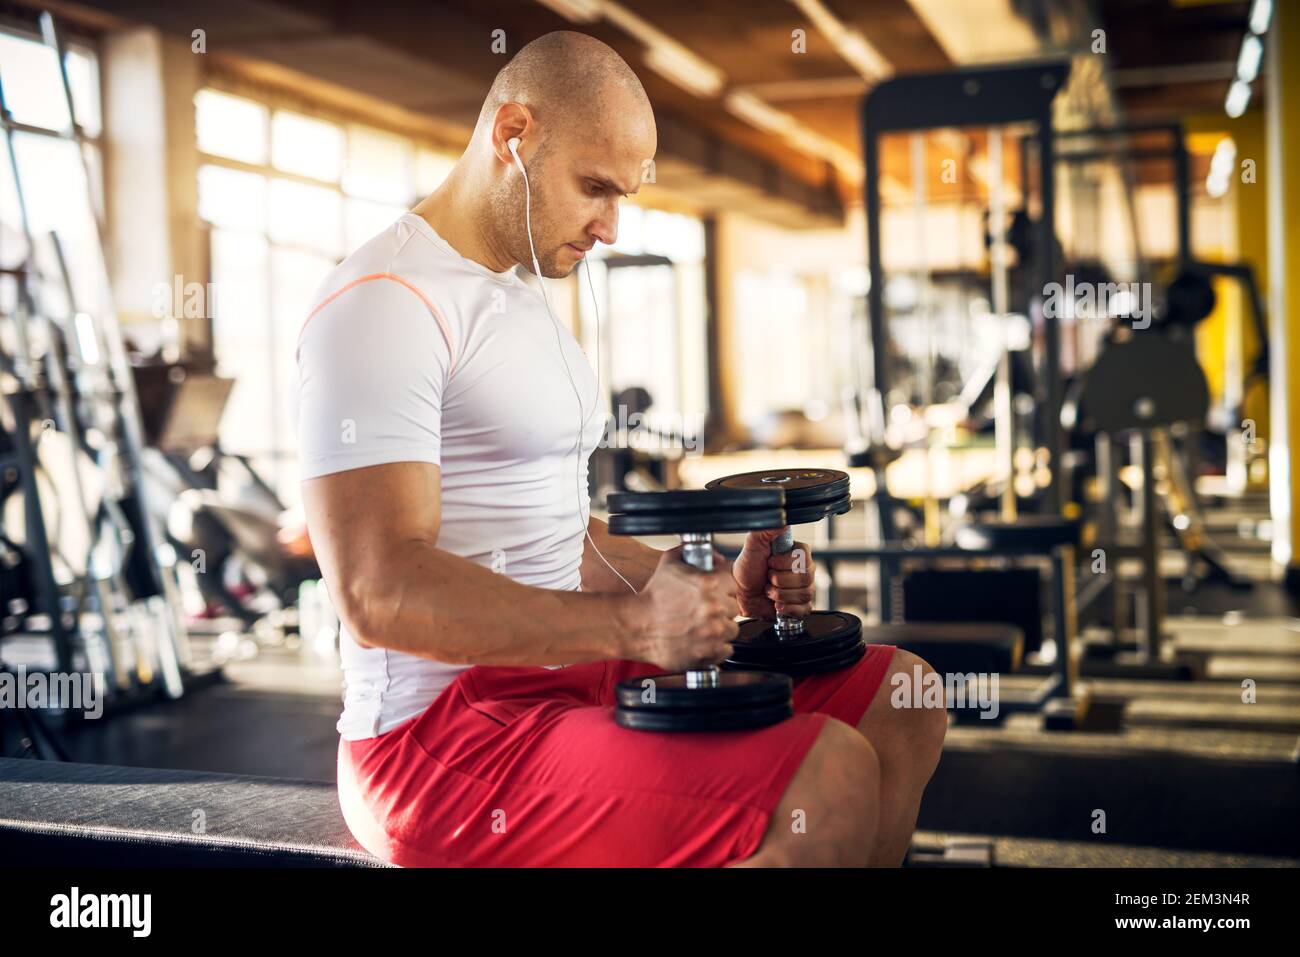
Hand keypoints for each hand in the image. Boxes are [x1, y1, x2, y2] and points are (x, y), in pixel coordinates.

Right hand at [624, 546, 739, 671]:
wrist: (637, 626)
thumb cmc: (652, 597)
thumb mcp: (669, 563)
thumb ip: (692, 552)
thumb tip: (714, 557)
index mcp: (709, 583)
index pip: (733, 585)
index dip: (722, 589)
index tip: (713, 595)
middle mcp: (714, 607)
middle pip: (733, 607)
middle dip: (720, 609)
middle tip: (703, 611)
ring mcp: (714, 631)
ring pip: (731, 629)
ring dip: (720, 628)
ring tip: (701, 627)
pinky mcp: (710, 651)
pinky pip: (726, 649)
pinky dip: (716, 647)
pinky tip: (701, 641)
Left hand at [732, 527, 814, 619]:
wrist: (740, 592)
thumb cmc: (747, 568)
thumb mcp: (753, 544)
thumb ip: (766, 530)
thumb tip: (784, 522)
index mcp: (797, 554)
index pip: (804, 557)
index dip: (785, 563)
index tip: (770, 562)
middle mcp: (804, 571)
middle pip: (805, 578)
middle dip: (780, 580)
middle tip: (768, 578)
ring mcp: (803, 589)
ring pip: (804, 594)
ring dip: (780, 594)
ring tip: (769, 590)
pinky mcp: (800, 607)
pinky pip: (804, 609)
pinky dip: (787, 608)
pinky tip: (777, 604)